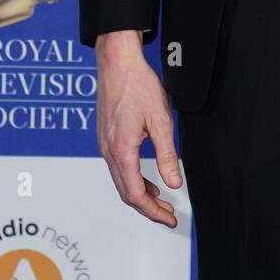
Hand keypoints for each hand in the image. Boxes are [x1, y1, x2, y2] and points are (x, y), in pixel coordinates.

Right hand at [96, 30, 182, 225]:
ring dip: (140, 195)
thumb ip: (167, 154)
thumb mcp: (161, 120)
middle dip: (148, 208)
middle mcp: (108, 151)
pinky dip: (133, 179)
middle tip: (169, 214)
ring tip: (161, 200)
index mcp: (121, 151)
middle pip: (126, 193)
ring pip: (121, 181)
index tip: (170, 218)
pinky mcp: (106, 137)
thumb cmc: (137, 85)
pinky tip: (147, 179)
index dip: (153, 211)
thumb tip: (174, 183)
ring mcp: (104, 144)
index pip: (136, 195)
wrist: (116, 62)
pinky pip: (118, 167)